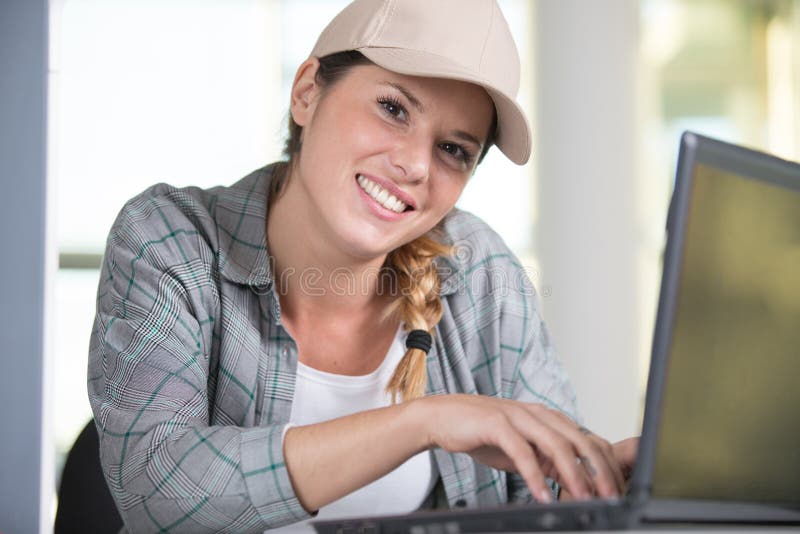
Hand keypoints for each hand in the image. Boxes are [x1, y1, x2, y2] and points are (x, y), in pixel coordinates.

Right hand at [417, 394, 628, 501]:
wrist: (442, 418)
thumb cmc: (482, 433)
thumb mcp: (523, 452)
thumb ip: (549, 463)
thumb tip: (577, 484)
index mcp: (549, 419)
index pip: (588, 440)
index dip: (605, 466)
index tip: (616, 492)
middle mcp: (538, 414)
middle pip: (580, 441)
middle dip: (598, 471)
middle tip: (610, 497)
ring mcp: (518, 416)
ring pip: (557, 443)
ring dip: (573, 473)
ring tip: (584, 498)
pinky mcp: (497, 423)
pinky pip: (522, 451)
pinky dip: (534, 474)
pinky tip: (541, 494)